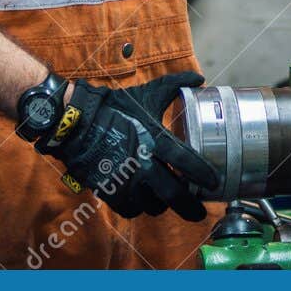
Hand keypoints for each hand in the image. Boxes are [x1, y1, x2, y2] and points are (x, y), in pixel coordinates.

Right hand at [37, 70, 218, 220]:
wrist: (75, 122)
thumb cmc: (113, 108)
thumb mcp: (146, 94)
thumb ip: (174, 86)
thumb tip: (200, 77)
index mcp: (153, 139)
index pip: (186, 161)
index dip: (203, 174)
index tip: (215, 182)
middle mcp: (142, 163)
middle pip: (173, 194)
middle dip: (190, 207)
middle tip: (200, 213)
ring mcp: (124, 180)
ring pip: (152, 205)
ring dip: (162, 204)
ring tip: (166, 199)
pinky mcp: (109, 191)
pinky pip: (131, 210)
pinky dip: (139, 207)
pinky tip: (142, 199)